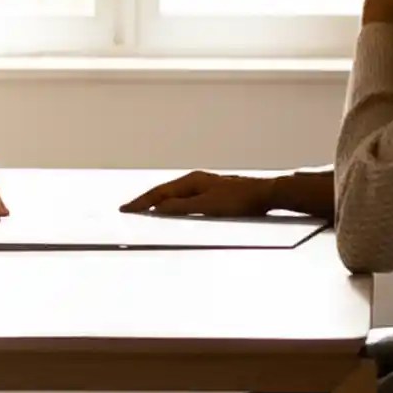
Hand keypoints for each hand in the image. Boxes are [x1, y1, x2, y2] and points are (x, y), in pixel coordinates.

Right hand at [120, 171, 274, 216]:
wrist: (267, 194)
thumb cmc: (240, 200)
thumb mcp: (207, 206)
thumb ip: (181, 207)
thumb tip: (158, 208)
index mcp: (192, 181)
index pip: (159, 193)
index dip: (141, 203)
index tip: (126, 210)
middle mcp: (196, 181)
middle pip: (164, 192)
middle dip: (146, 201)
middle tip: (130, 210)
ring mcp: (205, 186)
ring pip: (175, 195)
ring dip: (159, 203)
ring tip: (145, 210)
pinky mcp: (214, 194)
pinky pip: (185, 199)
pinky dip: (173, 205)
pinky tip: (174, 211)